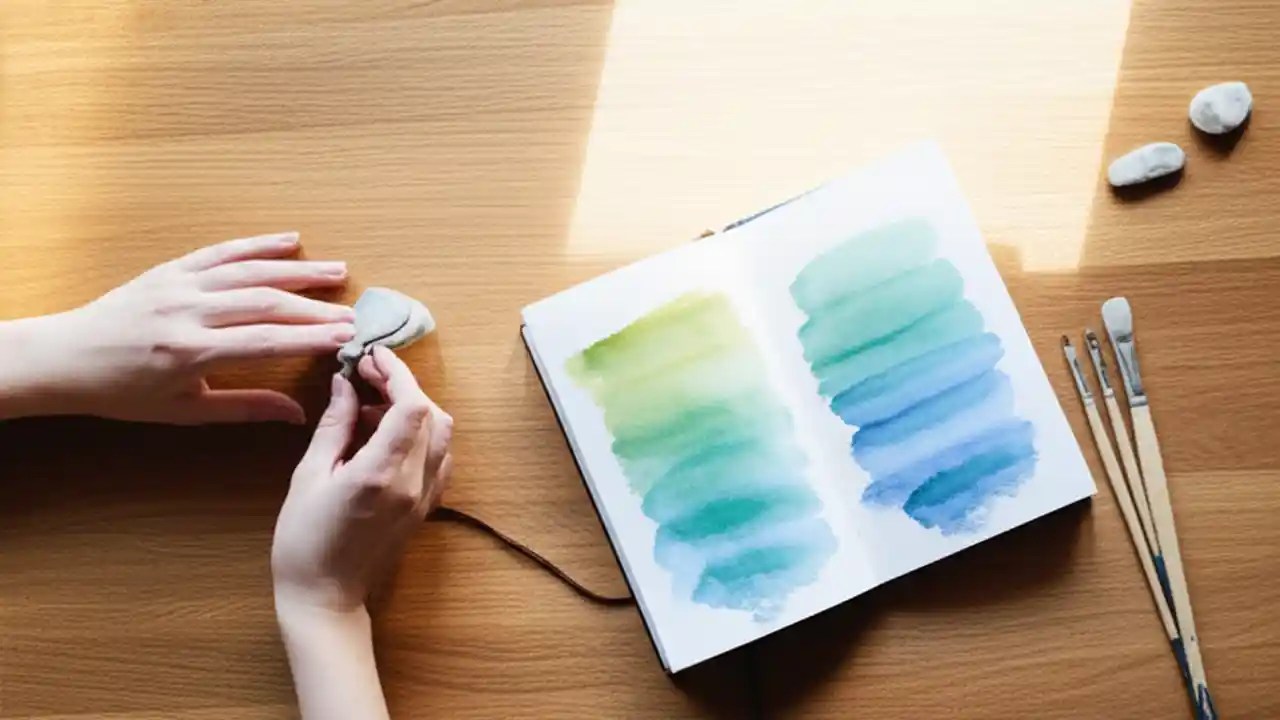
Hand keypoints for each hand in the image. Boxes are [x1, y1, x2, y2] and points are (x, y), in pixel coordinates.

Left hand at [0, 232, 353, 423]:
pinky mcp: (172, 269)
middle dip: (314, 307)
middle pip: (265, 303)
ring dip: (297, 270)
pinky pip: (221, 251)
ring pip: (249, 271)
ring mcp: (179, 284)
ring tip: (337, 271)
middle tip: (354, 314)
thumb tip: (297, 412)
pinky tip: (290, 241)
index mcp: (189, 351)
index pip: (264, 340)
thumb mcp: (184, 410)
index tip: (346, 338)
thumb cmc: (123, 392)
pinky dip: (257, 244)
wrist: (67, 358)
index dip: (310, 338)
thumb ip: (245, 407)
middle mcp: (187, 311)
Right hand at [272, 346, 452, 613]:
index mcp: (381, 474)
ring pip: (442, 434)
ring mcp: (425, 497)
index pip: (412, 406)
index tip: (372, 357)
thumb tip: (346, 383)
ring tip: (371, 406)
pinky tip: (386, 434)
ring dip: (414, 409)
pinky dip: (421, 434)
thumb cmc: (304, 540)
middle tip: (366, 377)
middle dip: (403, 386)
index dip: (397, 373)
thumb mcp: (309, 476)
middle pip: (432, 414)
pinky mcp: (427, 507)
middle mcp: (413, 484)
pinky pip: (439, 457)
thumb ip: (334, 425)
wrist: (325, 597)